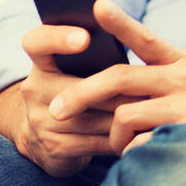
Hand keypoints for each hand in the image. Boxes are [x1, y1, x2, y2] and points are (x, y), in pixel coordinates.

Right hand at [16, 19, 145, 176]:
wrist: (52, 134)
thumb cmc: (82, 85)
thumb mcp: (82, 66)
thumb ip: (99, 52)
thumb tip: (134, 38)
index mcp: (42, 61)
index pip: (37, 41)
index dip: (58, 38)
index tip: (85, 38)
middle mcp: (34, 89)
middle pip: (77, 89)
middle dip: (114, 90)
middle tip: (147, 85)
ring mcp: (39, 121)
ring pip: (88, 118)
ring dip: (121, 115)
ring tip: (151, 107)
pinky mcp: (53, 148)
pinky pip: (93, 142)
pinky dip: (118, 137)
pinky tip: (140, 132)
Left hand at [47, 0, 185, 155]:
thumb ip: (164, 74)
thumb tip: (111, 81)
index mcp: (184, 63)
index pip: (146, 37)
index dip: (119, 21)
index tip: (95, 5)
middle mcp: (185, 78)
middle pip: (119, 77)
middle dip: (81, 93)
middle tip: (56, 109)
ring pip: (124, 114)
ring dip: (112, 135)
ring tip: (117, 144)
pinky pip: (139, 144)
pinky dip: (132, 153)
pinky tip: (141, 156)